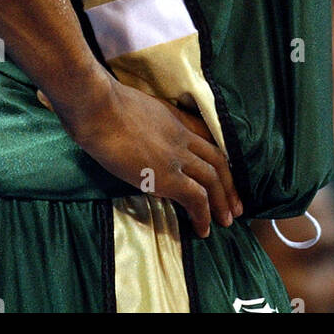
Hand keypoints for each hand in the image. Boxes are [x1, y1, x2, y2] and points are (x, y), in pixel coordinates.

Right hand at [47, 75, 243, 237]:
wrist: (98, 108)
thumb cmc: (101, 104)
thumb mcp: (130, 105)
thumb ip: (138, 118)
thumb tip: (127, 129)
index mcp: (172, 117)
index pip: (205, 136)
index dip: (216, 157)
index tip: (223, 172)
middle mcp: (181, 135)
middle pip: (216, 159)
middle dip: (229, 183)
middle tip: (235, 204)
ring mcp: (176, 155)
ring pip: (213, 179)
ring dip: (222, 202)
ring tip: (225, 221)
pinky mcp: (168, 176)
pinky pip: (197, 198)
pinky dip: (204, 215)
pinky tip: (203, 229)